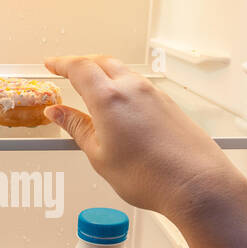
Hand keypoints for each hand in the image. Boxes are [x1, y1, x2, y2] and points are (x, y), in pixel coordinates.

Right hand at [44, 54, 246, 247]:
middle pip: (102, 63)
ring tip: (93, 91)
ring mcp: (154, 95)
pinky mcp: (169, 105)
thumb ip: (77, 128)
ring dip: (104, 74)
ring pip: (123, 73)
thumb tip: (57, 113)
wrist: (196, 184)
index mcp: (108, 98)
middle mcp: (132, 88)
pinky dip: (123, 88)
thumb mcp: (100, 156)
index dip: (62, 64)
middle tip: (68, 73)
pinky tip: (121, 108)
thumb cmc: (147, 176)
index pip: (79, 68)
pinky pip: (140, 87)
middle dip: (82, 64)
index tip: (50, 64)